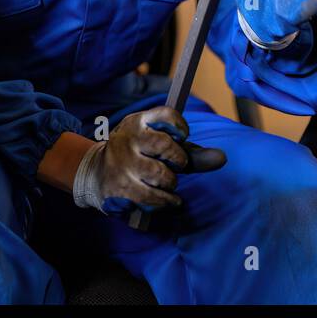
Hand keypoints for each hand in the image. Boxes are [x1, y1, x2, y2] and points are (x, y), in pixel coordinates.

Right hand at [91, 106, 225, 212]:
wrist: (94, 174)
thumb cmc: (136, 157)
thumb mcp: (157, 146)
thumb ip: (189, 151)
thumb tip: (222, 159)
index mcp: (138, 122)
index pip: (166, 114)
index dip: (180, 126)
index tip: (182, 136)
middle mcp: (128, 139)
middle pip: (166, 146)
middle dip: (179, 160)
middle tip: (177, 166)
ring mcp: (122, 164)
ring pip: (162, 176)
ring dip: (171, 184)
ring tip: (167, 184)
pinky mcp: (119, 188)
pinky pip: (152, 199)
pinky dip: (166, 202)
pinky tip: (168, 201)